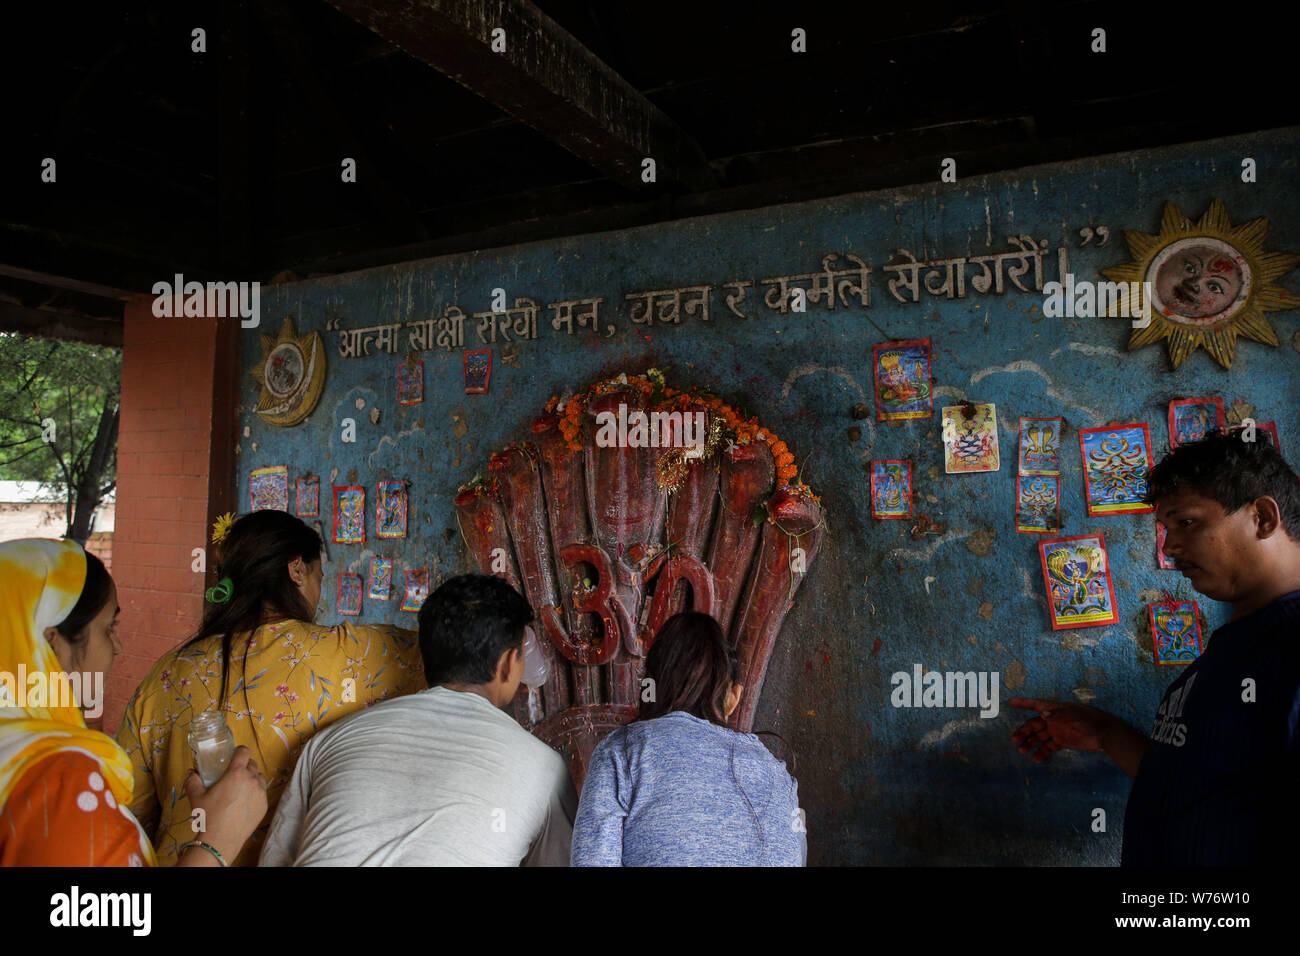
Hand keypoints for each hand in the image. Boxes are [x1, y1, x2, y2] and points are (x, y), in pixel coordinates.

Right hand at [182, 746, 268, 862]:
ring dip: (252, 778)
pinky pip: (262, 793)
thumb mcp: (196, 796)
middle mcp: (251, 780)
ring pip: (259, 777)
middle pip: (252, 764)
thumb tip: (191, 772)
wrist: (220, 840)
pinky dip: (255, 793)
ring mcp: (260, 793)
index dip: (239, 751)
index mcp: (236, 773)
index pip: (244, 751)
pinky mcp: (264, 805)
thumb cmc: (208, 816)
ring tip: (240, 787)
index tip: (234, 755)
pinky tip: (245, 801)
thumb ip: (192, 780)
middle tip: (234, 774)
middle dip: (244, 765)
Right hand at [1008, 697, 1110, 762]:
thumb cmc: (1090, 720)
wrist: (1104, 735)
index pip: (1036, 705)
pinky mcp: (1062, 742)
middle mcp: (1053, 720)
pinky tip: (1036, 759)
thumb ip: (1058, 715)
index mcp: (1055, 709)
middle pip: (1033, 725)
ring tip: (1022, 751)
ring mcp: (1057, 731)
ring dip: (1029, 743)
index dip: (1023, 703)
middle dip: (1023, 731)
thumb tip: (1042, 714)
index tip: (1010, 702)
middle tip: (1014, 740)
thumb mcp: (1075, 715)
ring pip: (1038, 737)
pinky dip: (1041, 753)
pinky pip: (1048, 747)